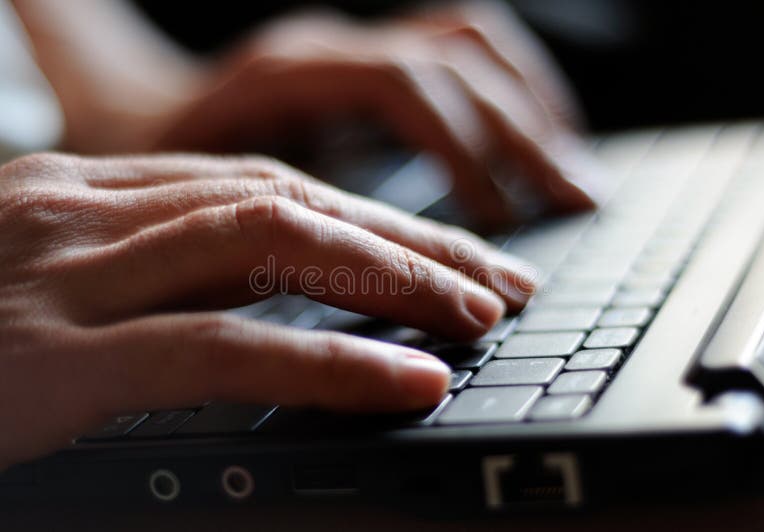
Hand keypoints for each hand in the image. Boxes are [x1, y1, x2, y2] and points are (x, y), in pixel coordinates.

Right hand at [0, 152, 535, 469]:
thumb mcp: (47, 290)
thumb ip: (144, 283)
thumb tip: (259, 309)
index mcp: (87, 198)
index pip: (267, 188)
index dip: (372, 219)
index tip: (448, 256)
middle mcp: (82, 215)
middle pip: (290, 202)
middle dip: (407, 241)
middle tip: (496, 281)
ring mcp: (61, 279)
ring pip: (270, 248)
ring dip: (390, 280)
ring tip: (478, 317)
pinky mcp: (44, 361)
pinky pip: (220, 349)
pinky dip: (327, 363)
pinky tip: (409, 379)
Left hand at [147, 2, 599, 224]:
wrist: (129, 110)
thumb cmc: (151, 170)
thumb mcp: (184, 205)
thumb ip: (254, 233)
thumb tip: (342, 282)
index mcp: (282, 74)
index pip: (401, 87)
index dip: (460, 150)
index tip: (495, 226)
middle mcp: (327, 48)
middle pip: (453, 67)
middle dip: (522, 140)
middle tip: (574, 207)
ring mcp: (352, 49)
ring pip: (470, 48)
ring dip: (532, 109)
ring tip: (575, 176)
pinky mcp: (368, 64)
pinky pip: (461, 52)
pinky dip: (512, 93)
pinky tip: (539, 140)